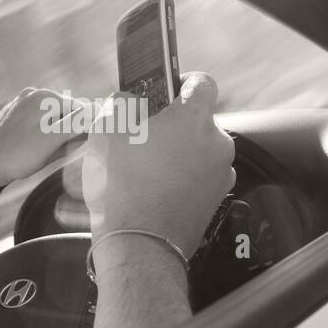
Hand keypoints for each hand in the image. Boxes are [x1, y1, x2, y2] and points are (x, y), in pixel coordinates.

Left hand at [0, 87, 85, 192]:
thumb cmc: (19, 155)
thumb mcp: (53, 140)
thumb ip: (77, 123)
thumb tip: (97, 111)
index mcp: (44, 97)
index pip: (78, 109)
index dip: (84, 129)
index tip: (80, 147)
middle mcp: (32, 95)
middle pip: (65, 114)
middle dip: (68, 133)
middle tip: (60, 153)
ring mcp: (22, 105)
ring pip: (52, 120)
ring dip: (56, 136)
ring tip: (45, 153)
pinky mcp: (15, 117)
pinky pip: (38, 124)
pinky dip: (43, 136)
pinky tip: (35, 151)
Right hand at [82, 71, 235, 256]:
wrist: (139, 245)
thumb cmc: (123, 188)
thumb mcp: (107, 129)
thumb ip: (122, 102)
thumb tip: (129, 100)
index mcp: (194, 118)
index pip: (202, 82)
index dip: (183, 81)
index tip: (169, 88)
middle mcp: (216, 144)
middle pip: (198, 121)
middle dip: (174, 125)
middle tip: (145, 135)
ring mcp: (221, 174)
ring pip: (200, 150)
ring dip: (179, 153)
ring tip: (147, 168)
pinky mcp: (217, 200)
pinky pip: (201, 178)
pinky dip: (184, 178)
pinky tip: (158, 189)